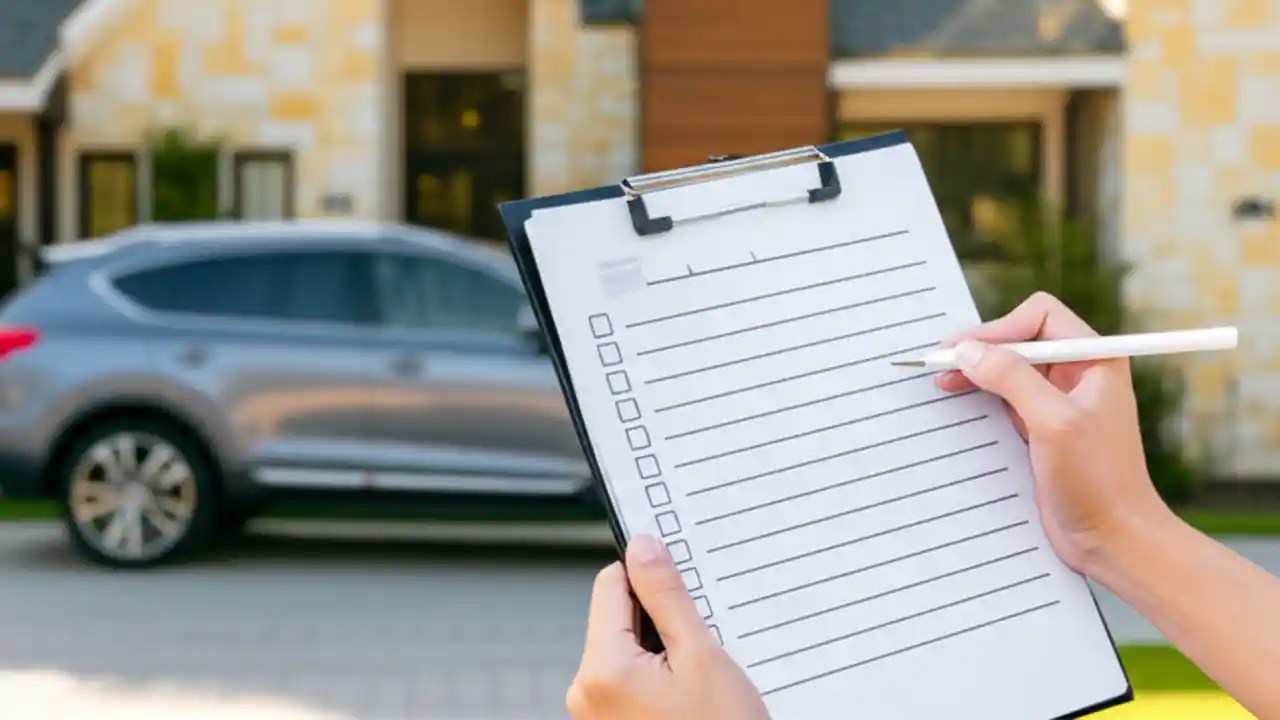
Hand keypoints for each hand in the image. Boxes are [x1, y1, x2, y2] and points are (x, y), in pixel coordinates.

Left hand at [567, 535, 768, 719]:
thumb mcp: (701, 657)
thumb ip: (666, 596)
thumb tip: (643, 546)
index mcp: (600, 669)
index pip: (610, 584)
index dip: (649, 578)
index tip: (684, 586)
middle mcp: (584, 693)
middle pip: (618, 618)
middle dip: (660, 621)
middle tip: (702, 647)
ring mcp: (594, 716)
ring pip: (627, 651)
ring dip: (663, 653)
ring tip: (701, 683)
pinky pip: (629, 682)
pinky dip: (660, 679)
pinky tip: (691, 699)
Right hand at [936, 292, 1171, 572]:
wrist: (1115, 539)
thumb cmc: (1098, 482)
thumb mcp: (1053, 422)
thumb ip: (1011, 378)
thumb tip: (969, 350)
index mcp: (1096, 360)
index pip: (1039, 317)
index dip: (998, 329)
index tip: (963, 350)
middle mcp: (1080, 374)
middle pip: (1020, 340)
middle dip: (982, 348)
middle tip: (940, 362)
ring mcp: (1061, 403)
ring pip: (1010, 370)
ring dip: (977, 372)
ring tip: (942, 380)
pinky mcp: (1044, 430)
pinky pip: (1007, 400)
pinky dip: (982, 397)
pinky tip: (959, 403)